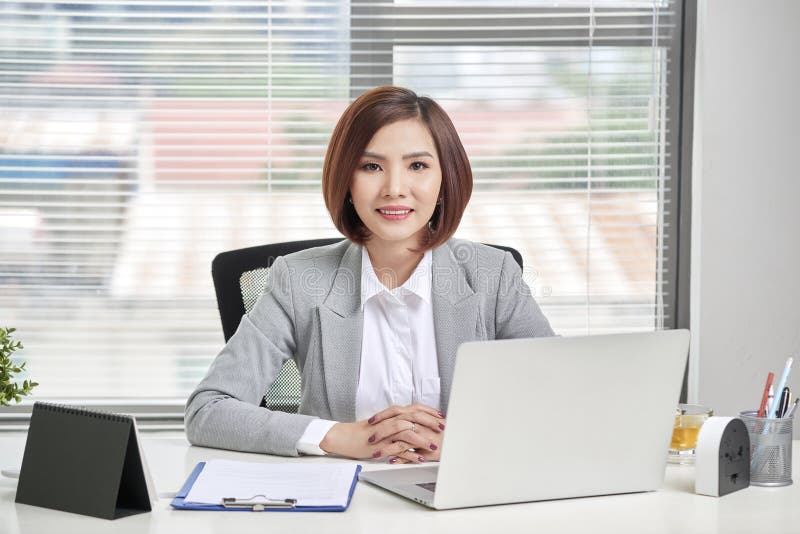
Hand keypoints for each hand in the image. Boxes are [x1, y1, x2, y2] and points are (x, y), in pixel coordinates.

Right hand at [319, 404, 445, 461]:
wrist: (346, 437)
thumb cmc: (366, 432)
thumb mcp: (385, 424)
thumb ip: (399, 423)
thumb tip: (414, 425)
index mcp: (393, 414)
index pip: (415, 408)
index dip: (429, 412)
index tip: (441, 416)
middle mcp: (390, 420)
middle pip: (414, 417)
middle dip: (430, 422)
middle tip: (442, 428)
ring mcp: (385, 432)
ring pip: (407, 431)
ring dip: (422, 439)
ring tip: (433, 446)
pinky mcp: (380, 444)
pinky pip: (397, 447)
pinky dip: (409, 453)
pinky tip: (418, 458)